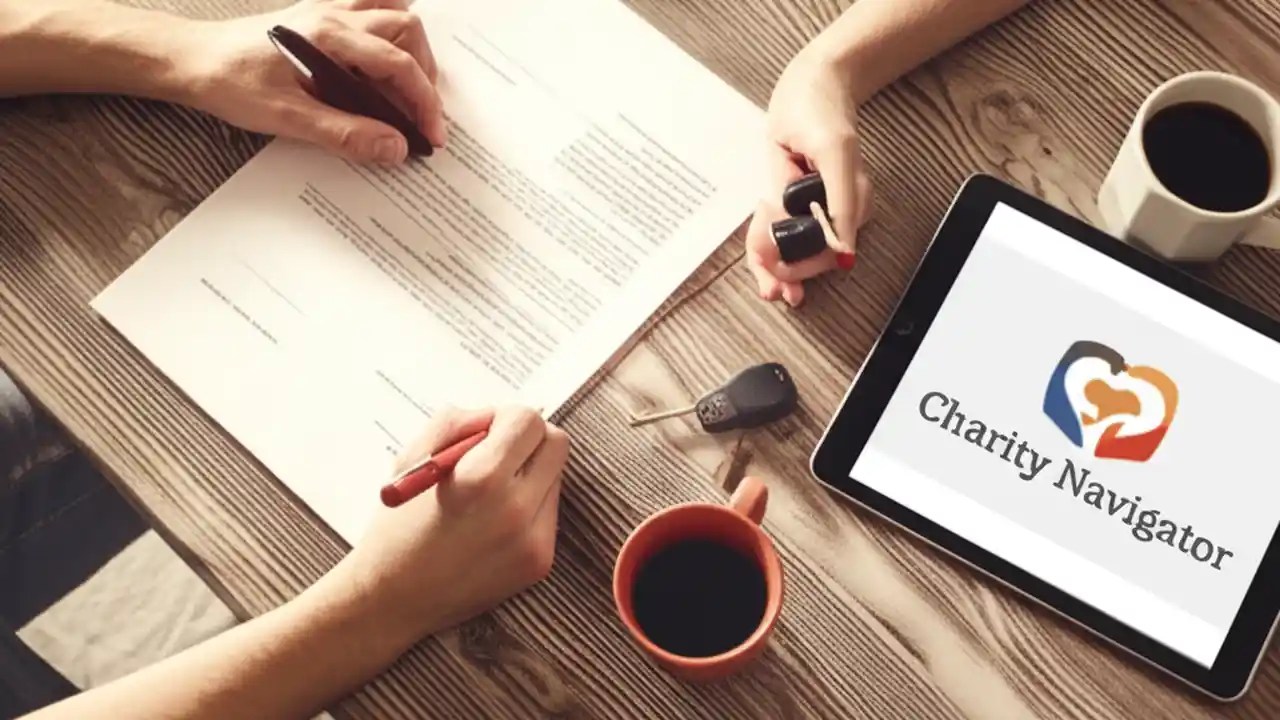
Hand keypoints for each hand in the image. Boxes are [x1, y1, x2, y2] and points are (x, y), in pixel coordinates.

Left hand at [175, 0, 445, 163]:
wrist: (190, 60)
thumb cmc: (229, 82)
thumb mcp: (288, 118)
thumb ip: (346, 133)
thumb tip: (394, 147)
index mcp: (328, 36)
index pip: (398, 63)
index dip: (424, 101)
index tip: (431, 135)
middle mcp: (332, 14)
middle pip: (406, 27)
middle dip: (425, 72)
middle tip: (422, 113)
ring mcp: (326, 9)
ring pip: (391, 8)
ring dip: (411, 46)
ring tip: (410, 85)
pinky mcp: (317, 15)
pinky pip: (367, 5)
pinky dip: (387, 26)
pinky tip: (384, 55)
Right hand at [326, 406, 568, 647]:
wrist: (390, 600)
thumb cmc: (396, 525)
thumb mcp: (412, 458)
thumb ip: (458, 422)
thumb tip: (495, 414)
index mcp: (480, 478)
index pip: (529, 420)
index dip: (506, 418)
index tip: (487, 431)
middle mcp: (515, 509)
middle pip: (556, 444)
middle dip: (528, 439)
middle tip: (498, 451)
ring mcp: (532, 540)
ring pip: (555, 477)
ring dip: (529, 473)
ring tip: (488, 494)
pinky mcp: (539, 562)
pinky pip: (548, 513)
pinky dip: (527, 506)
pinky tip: (493, 522)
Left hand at [745, 47, 873, 306]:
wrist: (811, 83)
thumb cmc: (821, 109)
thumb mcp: (833, 151)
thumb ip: (842, 203)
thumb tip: (844, 253)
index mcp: (849, 203)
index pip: (824, 252)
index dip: (799, 270)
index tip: (773, 275)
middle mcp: (836, 209)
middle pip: (811, 257)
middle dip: (786, 273)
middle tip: (765, 285)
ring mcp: (818, 204)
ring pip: (797, 248)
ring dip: (778, 267)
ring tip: (764, 284)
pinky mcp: (801, 196)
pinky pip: (785, 230)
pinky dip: (771, 246)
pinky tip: (763, 262)